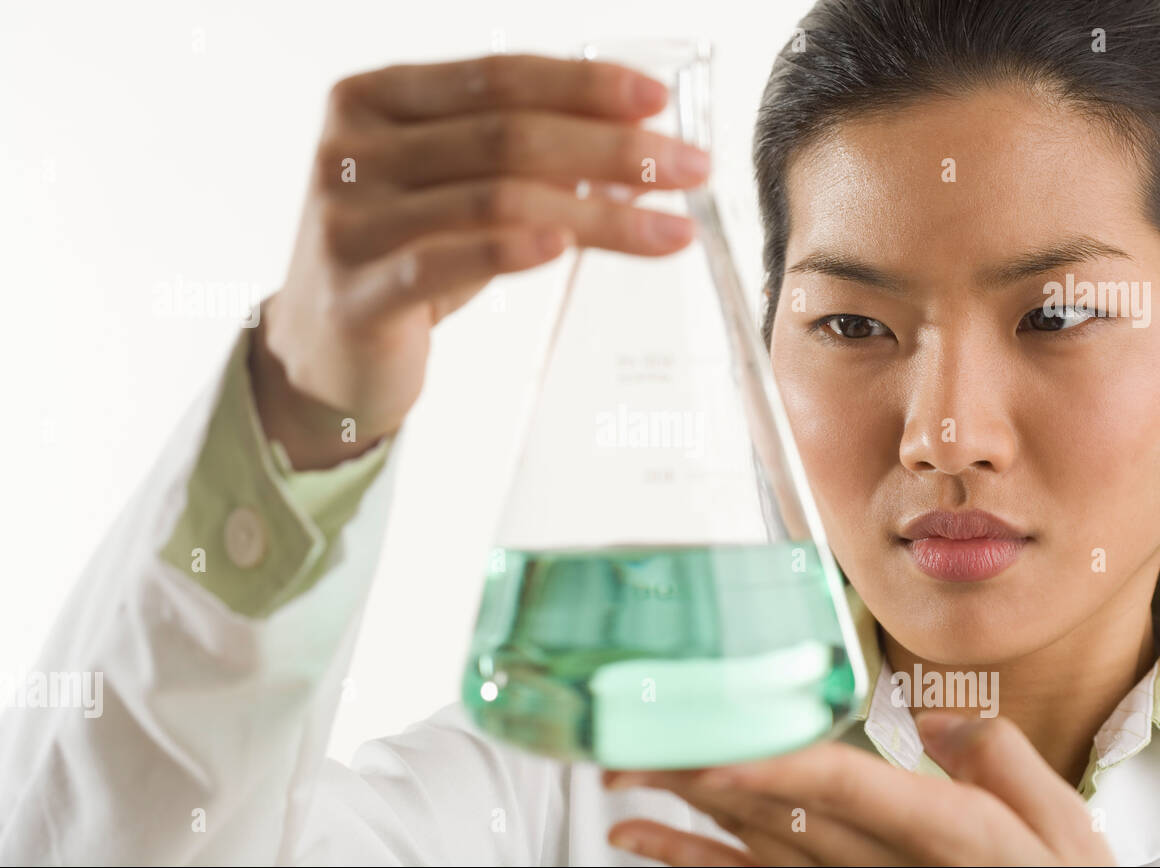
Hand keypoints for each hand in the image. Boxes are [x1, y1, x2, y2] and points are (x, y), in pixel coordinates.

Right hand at [252, 53, 710, 468]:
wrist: (322, 352)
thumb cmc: (403, 258)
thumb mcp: (452, 192)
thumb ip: (519, 159)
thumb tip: (635, 144)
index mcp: (374, 99)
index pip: (496, 76)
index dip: (584, 85)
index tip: (658, 101)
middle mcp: (352, 148)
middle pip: (506, 134)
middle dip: (612, 149)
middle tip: (689, 167)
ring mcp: (348, 220)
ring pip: (494, 198)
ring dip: (598, 213)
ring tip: (671, 228)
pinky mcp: (357, 292)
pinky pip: (444, 261)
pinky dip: (512, 251)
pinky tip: (567, 245)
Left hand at [601, 713, 1116, 865]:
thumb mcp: (1064, 828)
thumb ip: (1001, 759)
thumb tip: (936, 718)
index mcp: (942, 829)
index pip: (842, 785)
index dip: (772, 763)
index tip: (714, 743)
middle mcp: (883, 862)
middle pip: (777, 808)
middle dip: (702, 768)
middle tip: (634, 734)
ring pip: (750, 840)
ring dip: (681, 804)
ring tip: (617, 773)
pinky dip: (686, 858)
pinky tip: (636, 835)